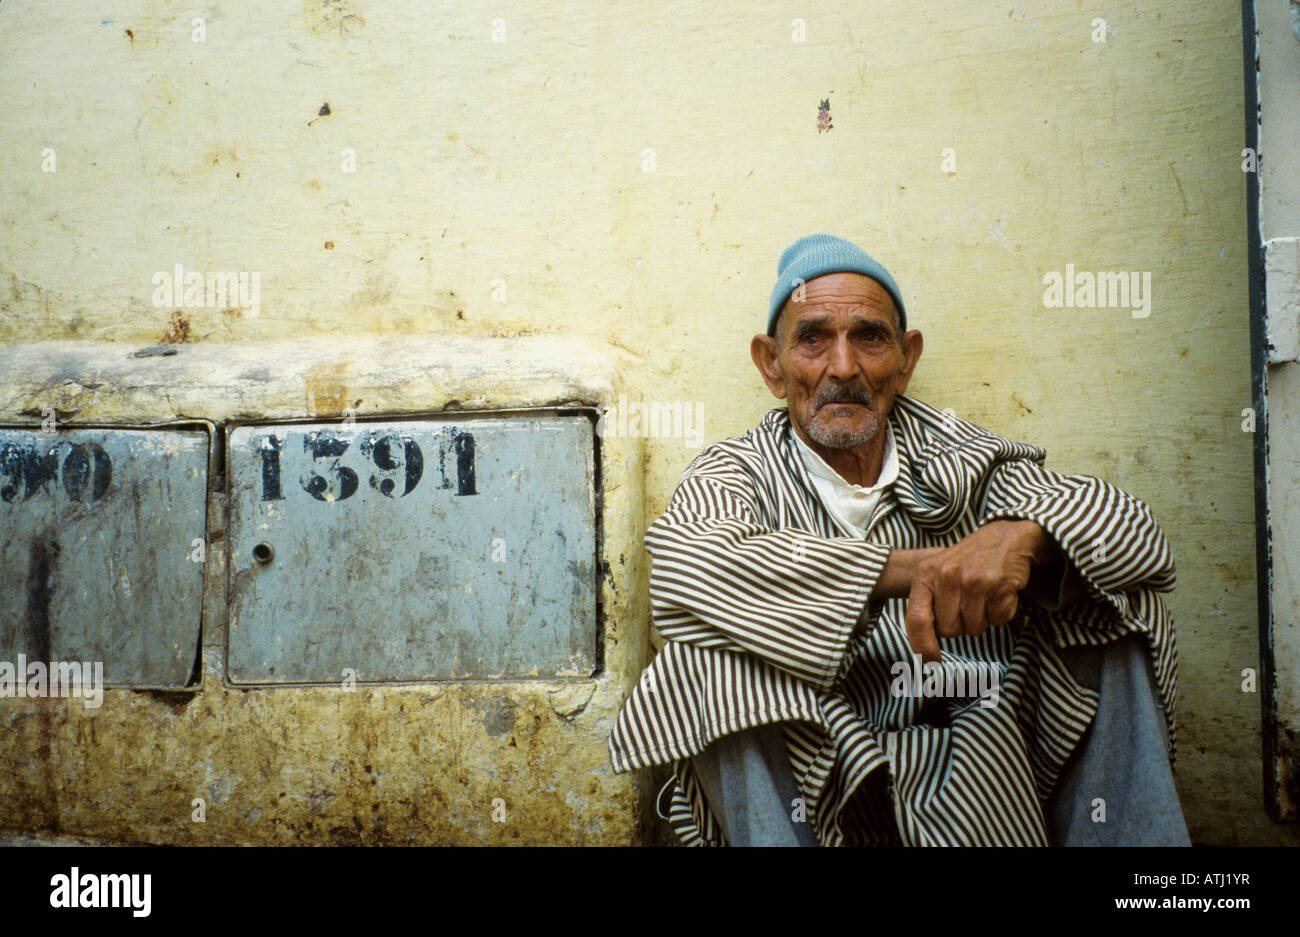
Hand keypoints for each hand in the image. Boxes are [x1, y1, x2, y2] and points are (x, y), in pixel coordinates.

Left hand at [901, 520, 1055, 662]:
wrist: (1004, 537)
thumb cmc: (967, 562)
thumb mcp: (938, 575)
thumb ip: (927, 605)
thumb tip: (923, 649)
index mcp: (925, 574)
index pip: (916, 618)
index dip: (922, 645)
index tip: (930, 662)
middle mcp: (946, 576)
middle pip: (950, 630)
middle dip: (962, 625)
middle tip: (969, 603)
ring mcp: (972, 579)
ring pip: (975, 628)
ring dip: (984, 618)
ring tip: (985, 595)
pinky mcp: (998, 583)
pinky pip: (999, 619)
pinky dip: (1002, 612)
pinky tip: (1000, 592)